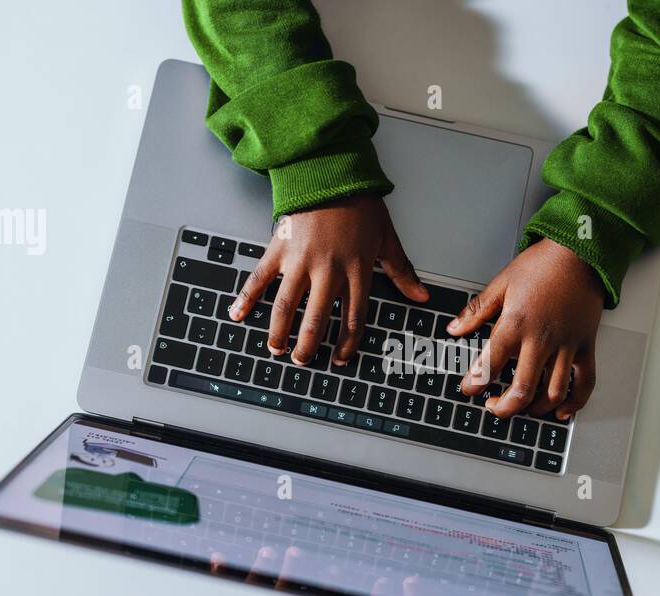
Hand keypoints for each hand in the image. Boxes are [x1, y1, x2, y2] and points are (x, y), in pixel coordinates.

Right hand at [228, 195, 427, 364]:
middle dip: (308, 345)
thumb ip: (401, 271)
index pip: (354, 318)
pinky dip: (247, 297)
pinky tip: (237, 315)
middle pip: (317, 319)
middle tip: (303, 360)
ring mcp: (300, 261)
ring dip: (279, 331)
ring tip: (276, 349)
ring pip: (287, 306)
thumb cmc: (359, 204)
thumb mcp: (387, 238)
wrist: (330, 171)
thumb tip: (421, 295)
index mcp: (356, 271)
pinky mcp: (279, 249)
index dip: (347, 343)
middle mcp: (328, 271)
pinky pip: (260, 278)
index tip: (340, 358)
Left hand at [447, 238, 603, 419]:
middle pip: (522, 390)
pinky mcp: (586, 345)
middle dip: (504, 407)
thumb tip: (454, 328)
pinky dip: (575, 402)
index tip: (469, 389)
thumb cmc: (543, 264)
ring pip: (553, 393)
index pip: (489, 365)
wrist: (581, 251)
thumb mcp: (502, 283)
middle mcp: (541, 340)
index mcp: (516, 324)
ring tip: (523, 407)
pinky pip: (585, 382)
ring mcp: (566, 345)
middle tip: (493, 406)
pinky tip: (561, 411)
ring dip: (535, 409)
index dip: (474, 384)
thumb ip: (477, 311)